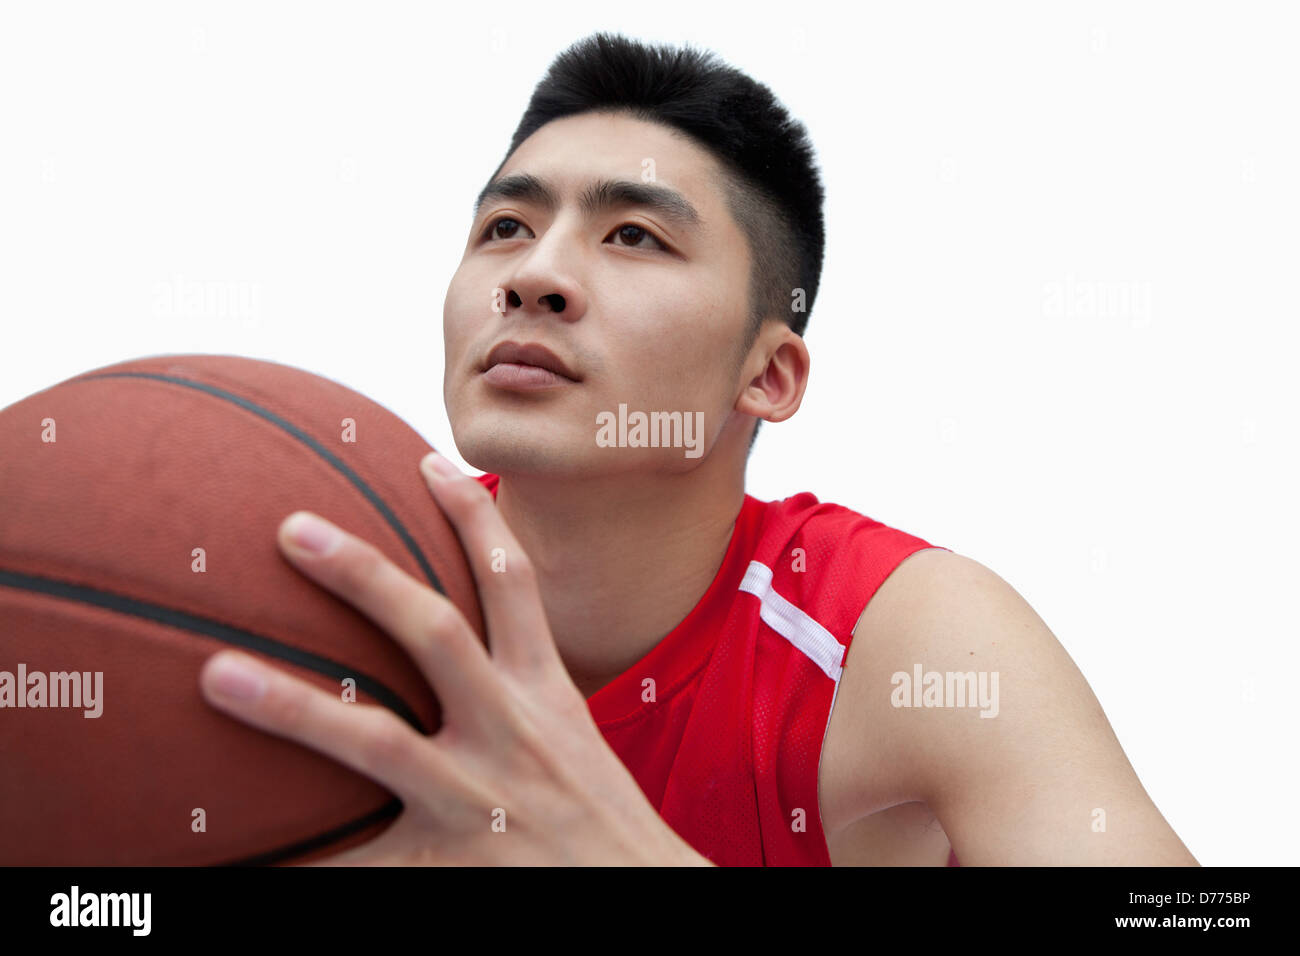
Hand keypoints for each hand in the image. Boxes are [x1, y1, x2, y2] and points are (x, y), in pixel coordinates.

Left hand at [198, 451, 711, 865]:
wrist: (642, 898)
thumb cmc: (604, 819)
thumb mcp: (578, 739)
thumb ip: (529, 693)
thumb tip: (470, 650)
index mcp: (547, 693)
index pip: (513, 583)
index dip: (473, 516)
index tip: (429, 460)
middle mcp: (511, 731)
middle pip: (435, 633)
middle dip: (366, 576)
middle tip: (293, 529)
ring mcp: (475, 798)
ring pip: (377, 741)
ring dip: (294, 706)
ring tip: (217, 675)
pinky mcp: (445, 867)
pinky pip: (354, 864)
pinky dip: (295, 860)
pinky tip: (229, 852)